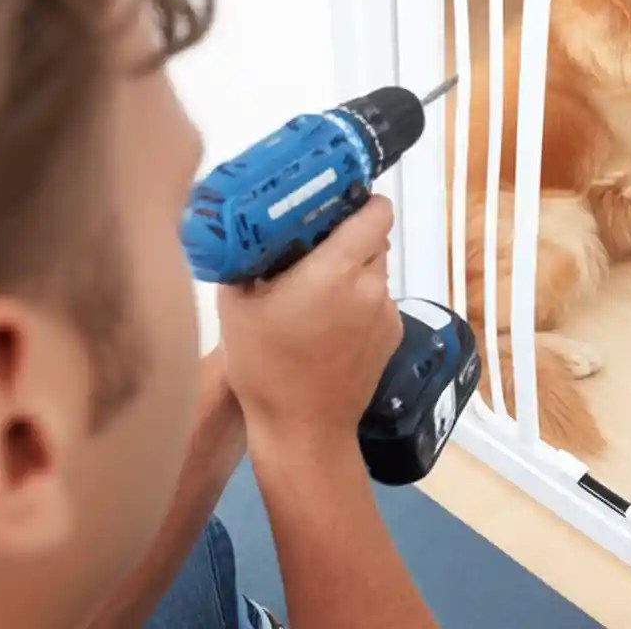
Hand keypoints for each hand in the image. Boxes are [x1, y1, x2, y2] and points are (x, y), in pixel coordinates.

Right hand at [217, 196, 402, 450]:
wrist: (303, 429)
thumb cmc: (265, 367)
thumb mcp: (237, 306)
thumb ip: (249, 259)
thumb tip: (248, 230)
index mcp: (336, 270)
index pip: (376, 212)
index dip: (360, 201)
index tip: (335, 203)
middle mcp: (370, 286)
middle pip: (374, 239)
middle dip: (348, 237)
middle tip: (313, 247)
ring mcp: (387, 313)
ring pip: (377, 271)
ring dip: (354, 271)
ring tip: (317, 291)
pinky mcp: (393, 336)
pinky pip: (379, 301)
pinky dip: (360, 301)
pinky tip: (330, 324)